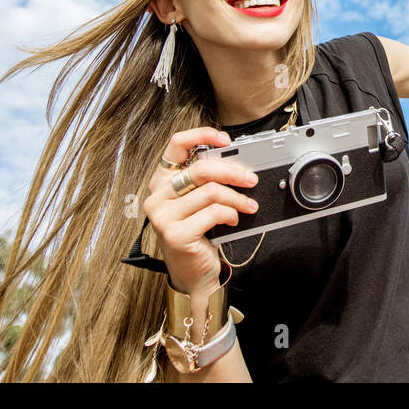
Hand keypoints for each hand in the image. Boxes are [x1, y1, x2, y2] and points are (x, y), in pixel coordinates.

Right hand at [143, 128, 260, 294]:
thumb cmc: (198, 233)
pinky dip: (231, 214)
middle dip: (232, 172)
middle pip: (200, 169)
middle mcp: (158, 195)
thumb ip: (207, 182)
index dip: (202, 135)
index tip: (226, 140)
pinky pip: (214, 213)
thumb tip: (238, 163)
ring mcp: (163, 216)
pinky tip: (234, 220)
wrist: (193, 274)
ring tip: (249, 205)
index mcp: (162, 180)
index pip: (176, 144)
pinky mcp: (175, 234)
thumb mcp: (198, 202)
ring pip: (211, 192)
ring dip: (237, 198)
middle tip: (251, 179)